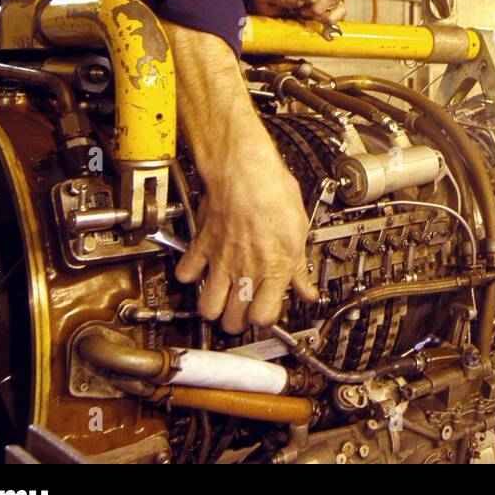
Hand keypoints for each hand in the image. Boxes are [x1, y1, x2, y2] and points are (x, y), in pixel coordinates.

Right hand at [174, 153, 318, 332]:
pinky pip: (187, 274)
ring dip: (213, 307)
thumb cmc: (274, 194)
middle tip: (243, 312)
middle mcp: (245, 270)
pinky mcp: (202, 246)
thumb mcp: (299, 233)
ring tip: (222, 300)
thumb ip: (299, 269)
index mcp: (274, 269)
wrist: (245, 172)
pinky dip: (190, 276)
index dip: (266, 319)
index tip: (268, 311)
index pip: (264, 317)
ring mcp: (221, 261)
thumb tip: (307, 289)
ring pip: (207, 307)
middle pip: (233, 320)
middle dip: (237, 322)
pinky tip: (202, 271)